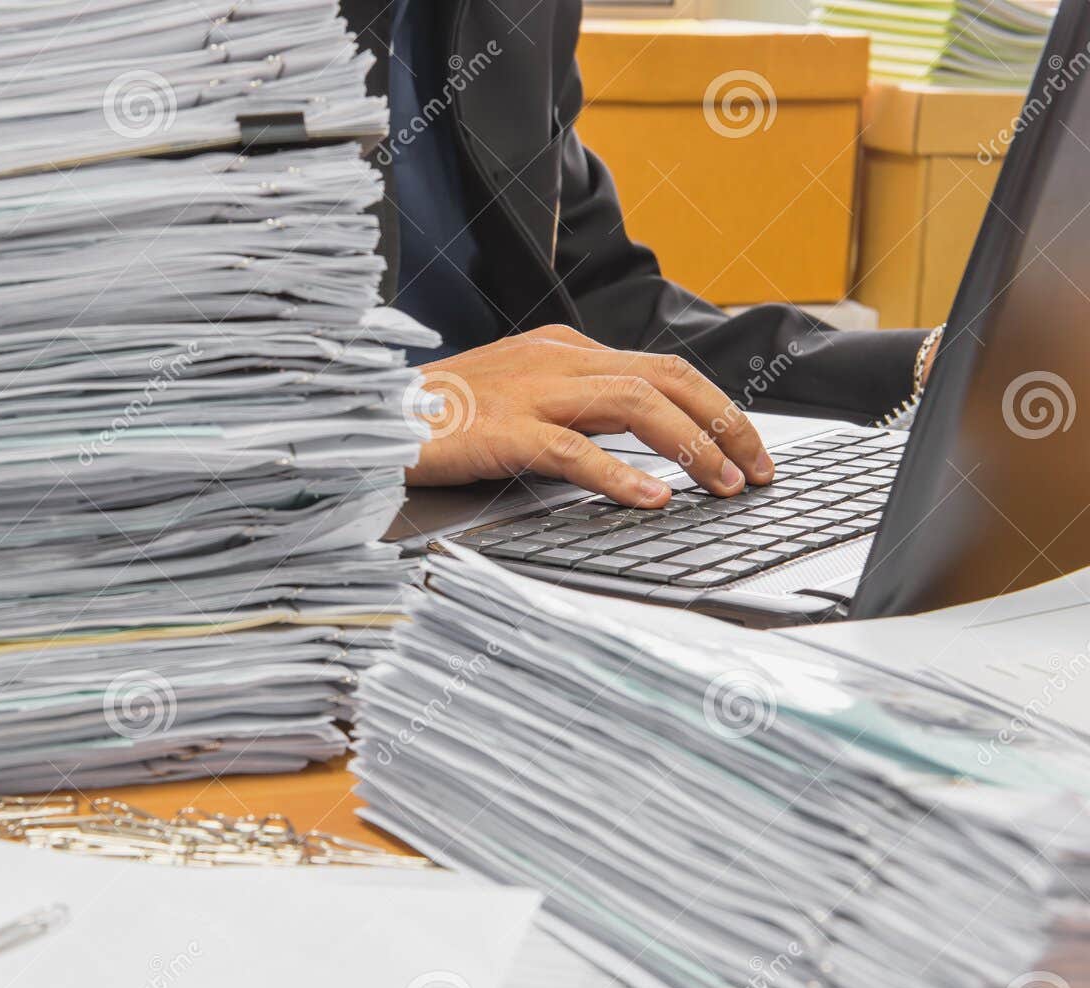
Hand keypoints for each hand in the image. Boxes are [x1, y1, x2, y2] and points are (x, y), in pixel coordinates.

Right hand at [405, 324, 773, 506]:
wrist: (367, 416)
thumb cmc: (436, 417)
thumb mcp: (514, 396)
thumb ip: (569, 405)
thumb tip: (633, 441)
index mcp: (562, 350)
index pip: (660, 368)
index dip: (714, 406)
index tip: (745, 446)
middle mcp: (555, 361)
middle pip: (666, 378)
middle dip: (724, 422)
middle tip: (758, 468)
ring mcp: (530, 392)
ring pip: (635, 405)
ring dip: (690, 445)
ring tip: (722, 484)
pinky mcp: (503, 430)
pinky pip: (575, 450)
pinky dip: (619, 475)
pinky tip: (650, 499)